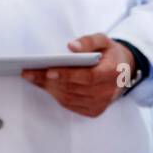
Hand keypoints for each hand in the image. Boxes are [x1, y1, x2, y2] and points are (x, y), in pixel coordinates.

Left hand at [22, 34, 138, 117]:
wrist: (124, 72)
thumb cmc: (110, 54)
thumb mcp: (103, 40)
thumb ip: (88, 41)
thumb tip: (72, 46)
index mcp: (113, 73)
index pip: (88, 77)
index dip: (68, 75)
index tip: (48, 71)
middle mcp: (108, 92)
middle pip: (74, 89)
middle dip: (49, 81)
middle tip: (29, 73)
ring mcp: (101, 104)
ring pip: (69, 99)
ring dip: (49, 89)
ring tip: (33, 77)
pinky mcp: (94, 111)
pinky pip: (70, 105)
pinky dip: (56, 95)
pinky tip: (45, 85)